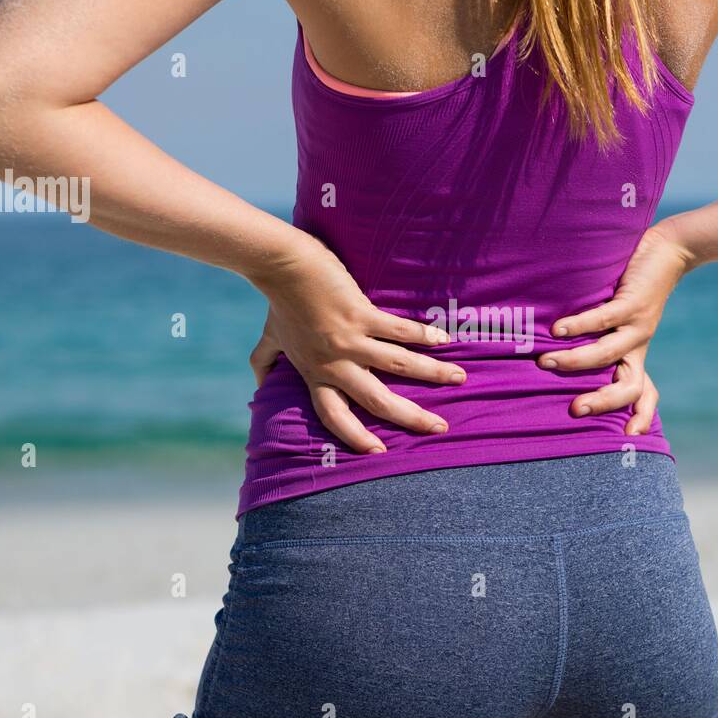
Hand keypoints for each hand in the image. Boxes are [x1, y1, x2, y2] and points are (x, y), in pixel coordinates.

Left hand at [249, 232, 465, 453]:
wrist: (282, 265)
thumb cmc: (278, 302)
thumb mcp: (269, 339)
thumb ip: (265, 363)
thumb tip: (258, 385)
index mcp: (315, 374)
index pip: (335, 416)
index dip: (356, 437)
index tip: (380, 452)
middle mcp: (335, 363)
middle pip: (377, 401)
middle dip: (411, 417)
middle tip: (439, 428)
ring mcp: (350, 340)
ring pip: (398, 366)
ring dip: (432, 374)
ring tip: (460, 379)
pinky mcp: (362, 314)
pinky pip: (400, 331)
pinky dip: (425, 336)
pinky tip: (445, 340)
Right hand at [537, 222, 691, 434]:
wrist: (667, 251)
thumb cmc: (633, 286)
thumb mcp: (618, 320)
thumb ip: (596, 338)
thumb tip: (551, 353)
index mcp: (635, 354)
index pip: (644, 393)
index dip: (640, 415)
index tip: (630, 436)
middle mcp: (638, 346)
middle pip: (630, 386)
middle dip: (603, 401)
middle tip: (575, 409)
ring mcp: (637, 326)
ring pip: (607, 354)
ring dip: (575, 360)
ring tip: (545, 360)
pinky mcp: (632, 303)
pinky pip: (603, 319)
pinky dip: (578, 326)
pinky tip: (557, 329)